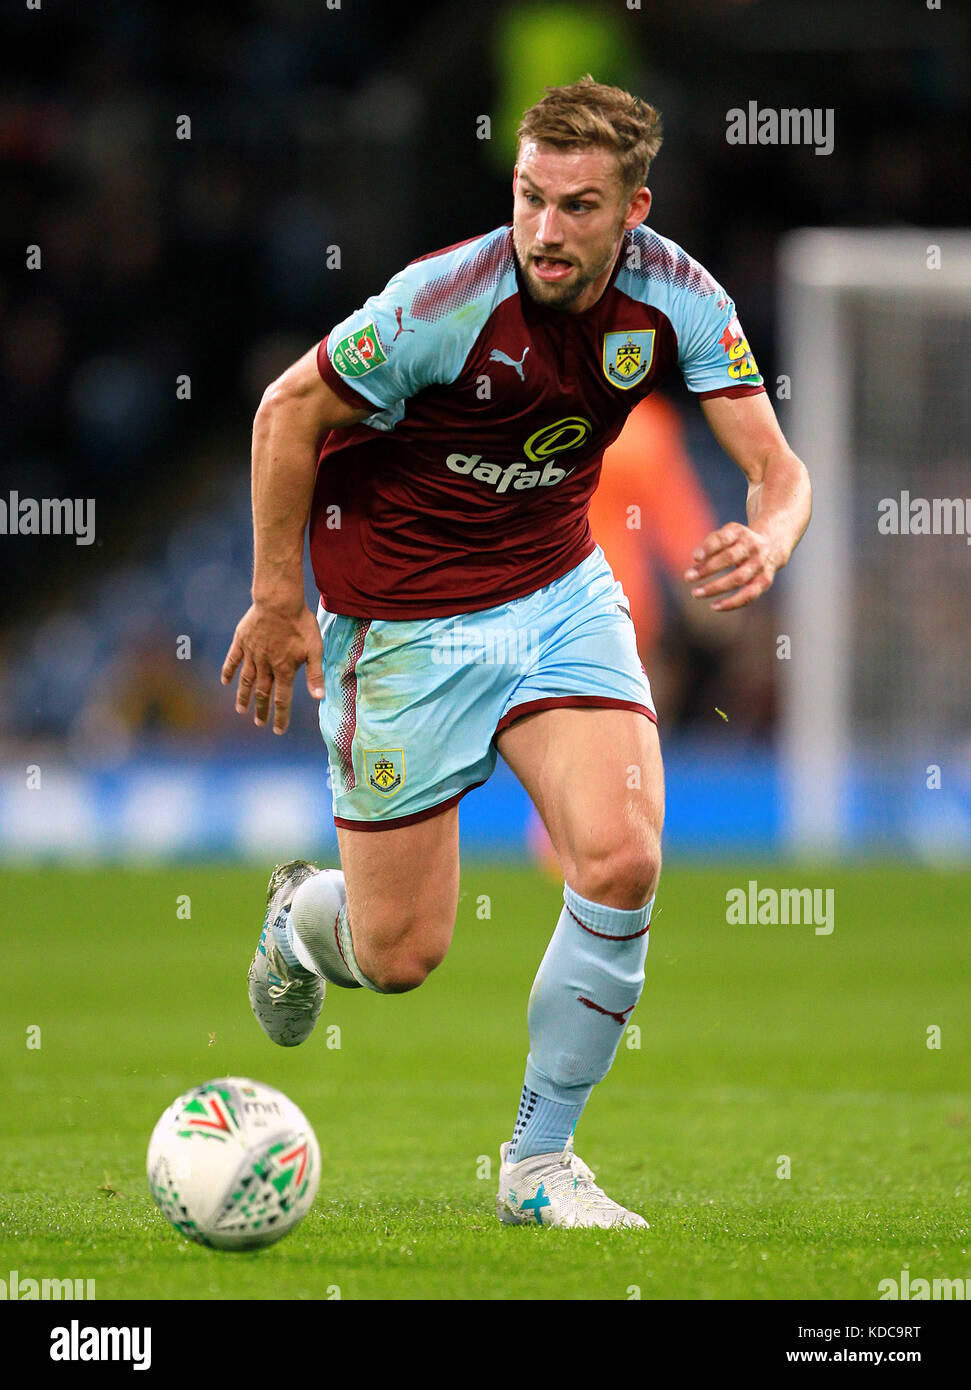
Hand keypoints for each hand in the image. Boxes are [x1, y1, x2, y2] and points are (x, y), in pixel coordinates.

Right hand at [221, 599, 324, 734]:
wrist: (279, 601)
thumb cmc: (300, 623)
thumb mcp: (315, 648)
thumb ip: (315, 674)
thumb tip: (319, 697)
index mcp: (284, 669)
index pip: (282, 699)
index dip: (280, 716)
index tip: (277, 730)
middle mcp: (266, 665)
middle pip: (263, 693)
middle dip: (261, 710)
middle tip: (259, 723)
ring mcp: (251, 654)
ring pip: (246, 680)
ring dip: (243, 696)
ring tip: (241, 709)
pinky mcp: (241, 641)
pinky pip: (233, 660)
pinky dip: (228, 671)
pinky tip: (225, 682)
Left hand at [684, 523, 779, 610]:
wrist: (772, 545)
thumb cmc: (737, 542)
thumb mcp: (726, 535)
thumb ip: (710, 545)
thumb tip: (696, 560)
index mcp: (739, 532)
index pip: (723, 538)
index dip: (709, 547)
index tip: (695, 557)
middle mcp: (752, 547)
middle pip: (730, 558)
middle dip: (708, 569)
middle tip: (688, 577)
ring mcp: (760, 564)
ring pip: (738, 578)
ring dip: (716, 587)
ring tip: (695, 593)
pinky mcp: (765, 581)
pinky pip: (749, 595)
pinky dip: (732, 603)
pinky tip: (714, 606)